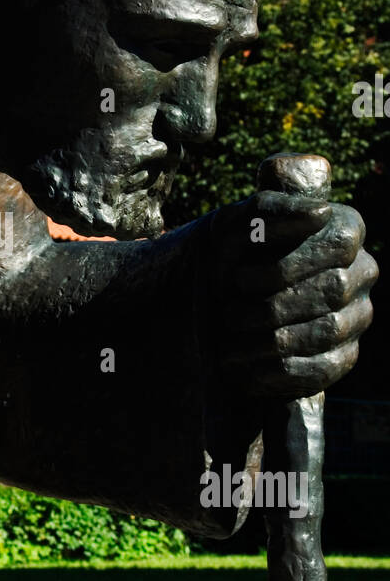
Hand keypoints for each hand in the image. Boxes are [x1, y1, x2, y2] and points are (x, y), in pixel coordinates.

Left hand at [209, 190, 377, 398]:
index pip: (339, 244)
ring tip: (229, 344)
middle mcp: (363, 272)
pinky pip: (323, 368)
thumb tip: (321, 213)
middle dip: (272, 306)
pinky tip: (245, 369)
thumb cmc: (233, 253)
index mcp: (346, 230)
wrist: (217, 297)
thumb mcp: (241, 224)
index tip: (239, 278)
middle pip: (332, 291)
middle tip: (228, 315)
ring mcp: (358, 317)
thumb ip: (275, 208)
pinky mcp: (345, 356)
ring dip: (269, 340)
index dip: (288, 265)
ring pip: (327, 331)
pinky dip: (278, 372)